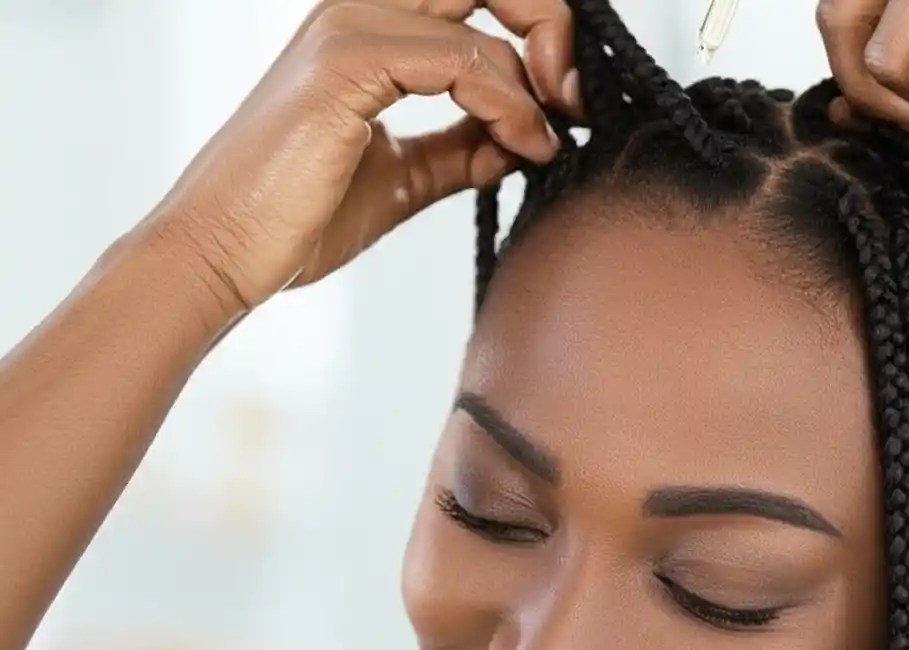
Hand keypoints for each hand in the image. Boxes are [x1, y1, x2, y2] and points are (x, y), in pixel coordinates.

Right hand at [142, 0, 578, 312]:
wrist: (222, 255)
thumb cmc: (296, 217)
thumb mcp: (405, 176)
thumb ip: (463, 147)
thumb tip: (527, 139)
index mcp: (369, 27)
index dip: (539, 35)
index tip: (568, 104)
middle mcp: (359, 9)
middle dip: (550, 25)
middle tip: (576, 99)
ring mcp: (349, 26)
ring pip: (483, 10)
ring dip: (538, 76)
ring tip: (548, 139)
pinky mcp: (346, 61)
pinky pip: (461, 59)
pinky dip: (509, 103)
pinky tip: (524, 146)